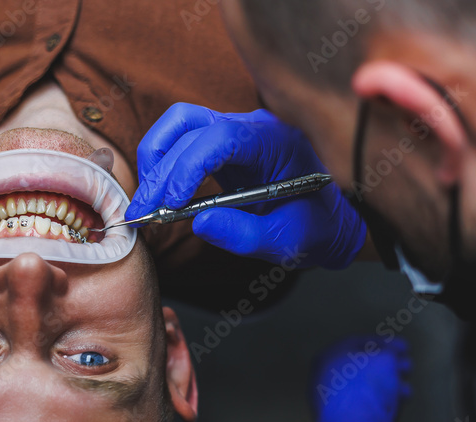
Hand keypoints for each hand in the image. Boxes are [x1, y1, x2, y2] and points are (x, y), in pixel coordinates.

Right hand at [127, 103, 365, 267]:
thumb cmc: (316, 228)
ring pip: (178, 125)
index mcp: (276, 143)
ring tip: (146, 204)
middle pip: (188, 126)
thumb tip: (199, 223)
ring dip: (155, 162)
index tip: (171, 204)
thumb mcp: (288, 242)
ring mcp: (234, 132)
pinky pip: (181, 141)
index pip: (221, 137)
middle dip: (160, 171)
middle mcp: (252, 127)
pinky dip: (162, 166)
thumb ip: (245, 234)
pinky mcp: (220, 145)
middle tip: (143, 213)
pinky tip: (159, 198)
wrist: (331, 221)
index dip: (188, 167)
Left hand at [309, 336, 411, 421]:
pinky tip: (397, 404)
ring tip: (406, 389)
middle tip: (407, 367)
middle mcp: (323, 379)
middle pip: (361, 367)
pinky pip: (363, 405)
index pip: (359, 343)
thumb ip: (388, 353)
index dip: (385, 343)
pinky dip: (380, 401)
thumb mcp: (384, 360)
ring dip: (388, 385)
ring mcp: (329, 404)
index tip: (403, 348)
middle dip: (389, 366)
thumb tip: (389, 355)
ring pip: (365, 387)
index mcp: (326, 358)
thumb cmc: (366, 387)